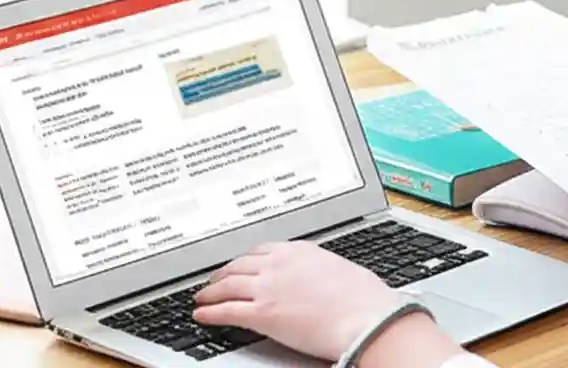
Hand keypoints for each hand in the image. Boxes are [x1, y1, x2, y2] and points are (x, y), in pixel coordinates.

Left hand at [193, 240, 405, 359]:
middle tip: (214, 281)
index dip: (244, 261)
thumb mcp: (339, 269)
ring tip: (202, 297)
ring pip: (227, 285)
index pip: (260, 251)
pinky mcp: (262, 313)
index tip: (238, 266)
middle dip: (223, 274)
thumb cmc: (363, 297)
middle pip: (239, 265)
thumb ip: (320, 269)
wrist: (365, 316)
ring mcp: (267, 287)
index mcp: (297, 250)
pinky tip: (202, 314)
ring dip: (210, 291)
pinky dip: (210, 312)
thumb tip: (321, 276)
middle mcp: (278, 264)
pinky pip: (227, 310)